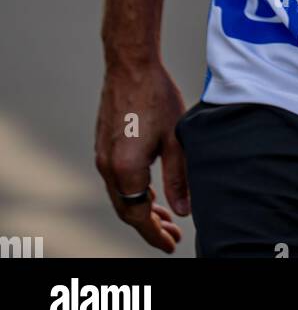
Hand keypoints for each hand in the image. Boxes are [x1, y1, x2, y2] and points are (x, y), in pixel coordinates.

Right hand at [95, 59, 189, 252]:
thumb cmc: (156, 95)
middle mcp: (108, 166)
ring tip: (164, 216)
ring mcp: (102, 156)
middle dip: (149, 226)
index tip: (171, 244)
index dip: (155, 234)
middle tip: (172, 234)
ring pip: (120, 195)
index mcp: (126, 169)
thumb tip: (184, 210)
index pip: (139, 216)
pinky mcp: (103, 146)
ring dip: (141, 209)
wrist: (130, 65)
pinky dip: (132, 192)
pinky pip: (116, 181)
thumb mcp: (176, 138)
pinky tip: (149, 192)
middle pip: (127, 210)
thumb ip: (178, 177)